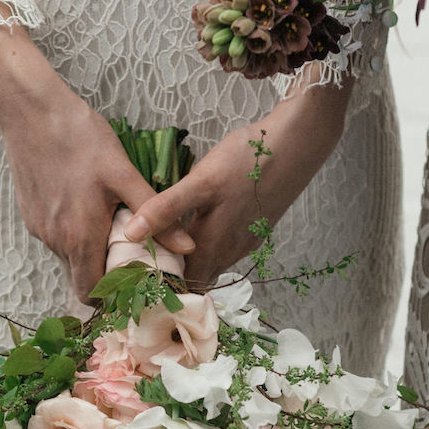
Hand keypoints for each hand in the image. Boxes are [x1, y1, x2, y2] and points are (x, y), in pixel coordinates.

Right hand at [0, 25, 193, 302]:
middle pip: (81, 275)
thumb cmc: (80, 138)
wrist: (30, 111)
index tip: (134, 283)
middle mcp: (55, 241)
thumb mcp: (123, 174)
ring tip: (113, 221)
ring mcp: (39, 228)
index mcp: (80, 237)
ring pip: (69, 255)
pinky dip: (73, 231)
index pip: (91, 292)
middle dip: (106, 270)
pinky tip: (88, 203)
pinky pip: (56, 235)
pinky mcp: (30, 213)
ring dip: (90, 248)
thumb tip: (188, 248)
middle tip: (132, 250)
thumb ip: (156, 214)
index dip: (112, 295)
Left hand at [122, 81, 351, 291]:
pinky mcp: (255, 226)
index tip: (133, 277)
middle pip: (196, 277)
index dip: (158, 285)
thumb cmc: (247, 161)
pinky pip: (224, 246)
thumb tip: (130, 235)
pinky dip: (205, 244)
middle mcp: (231, 252)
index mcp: (214, 247)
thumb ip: (166, 209)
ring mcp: (246, 240)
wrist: (297, 143)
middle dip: (171, 275)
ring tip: (159, 244)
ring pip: (211, 262)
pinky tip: (193, 223)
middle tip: (139, 260)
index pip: (181, 286)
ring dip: (188, 260)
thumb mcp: (201, 183)